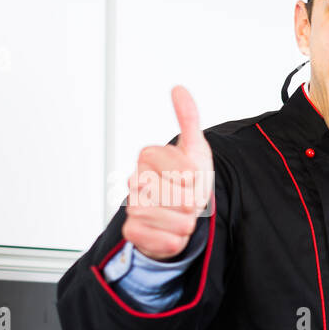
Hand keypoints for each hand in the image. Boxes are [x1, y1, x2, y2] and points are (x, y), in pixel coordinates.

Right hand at [121, 86, 214, 259]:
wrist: (181, 217)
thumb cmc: (188, 184)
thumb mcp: (195, 150)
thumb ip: (188, 120)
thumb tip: (178, 88)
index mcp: (148, 156)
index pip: (183, 170)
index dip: (196, 179)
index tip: (193, 180)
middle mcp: (135, 179)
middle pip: (180, 196)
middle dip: (194, 203)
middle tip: (189, 201)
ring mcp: (132, 205)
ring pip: (174, 219)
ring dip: (187, 222)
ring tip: (182, 217)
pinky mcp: (132, 231)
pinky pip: (164, 240)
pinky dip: (175, 240)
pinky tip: (173, 233)